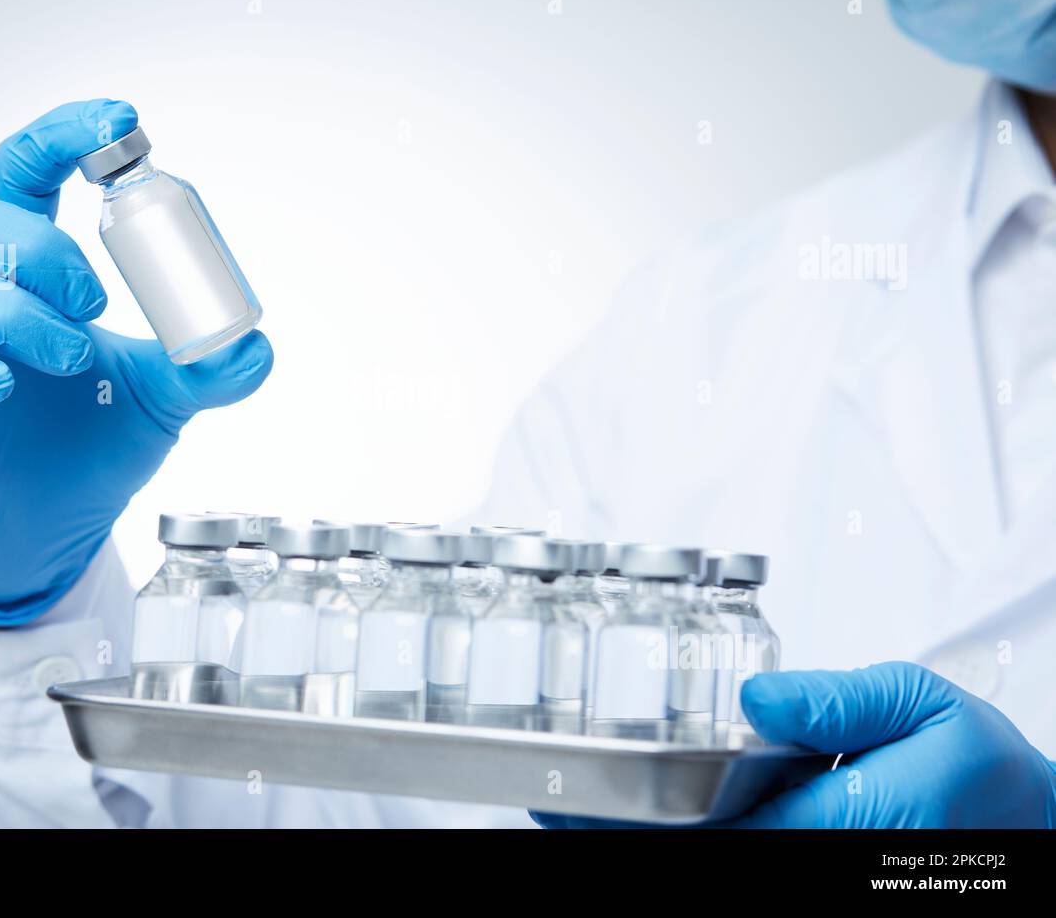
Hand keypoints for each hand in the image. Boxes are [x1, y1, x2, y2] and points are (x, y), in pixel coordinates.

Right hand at [0, 100, 272, 626]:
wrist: (44, 539)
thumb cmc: (89, 450)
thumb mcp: (158, 401)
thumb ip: (205, 369)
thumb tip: (255, 345)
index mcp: (26, 271)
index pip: (22, 172)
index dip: (61, 136)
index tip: (122, 127)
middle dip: (33, 245)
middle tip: (96, 300)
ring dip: (8, 310)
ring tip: (72, 357)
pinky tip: (1, 390)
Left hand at [533, 661, 1055, 827]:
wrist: (1018, 817)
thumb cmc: (975, 766)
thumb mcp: (922, 706)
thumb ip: (843, 701)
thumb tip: (758, 696)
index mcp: (837, 822)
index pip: (713, 829)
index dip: (634, 818)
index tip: (571, 798)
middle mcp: (816, 855)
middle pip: (699, 852)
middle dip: (619, 830)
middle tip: (549, 799)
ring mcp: (812, 864)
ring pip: (710, 859)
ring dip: (641, 834)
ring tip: (571, 806)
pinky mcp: (812, 856)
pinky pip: (737, 850)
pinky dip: (680, 833)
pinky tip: (638, 815)